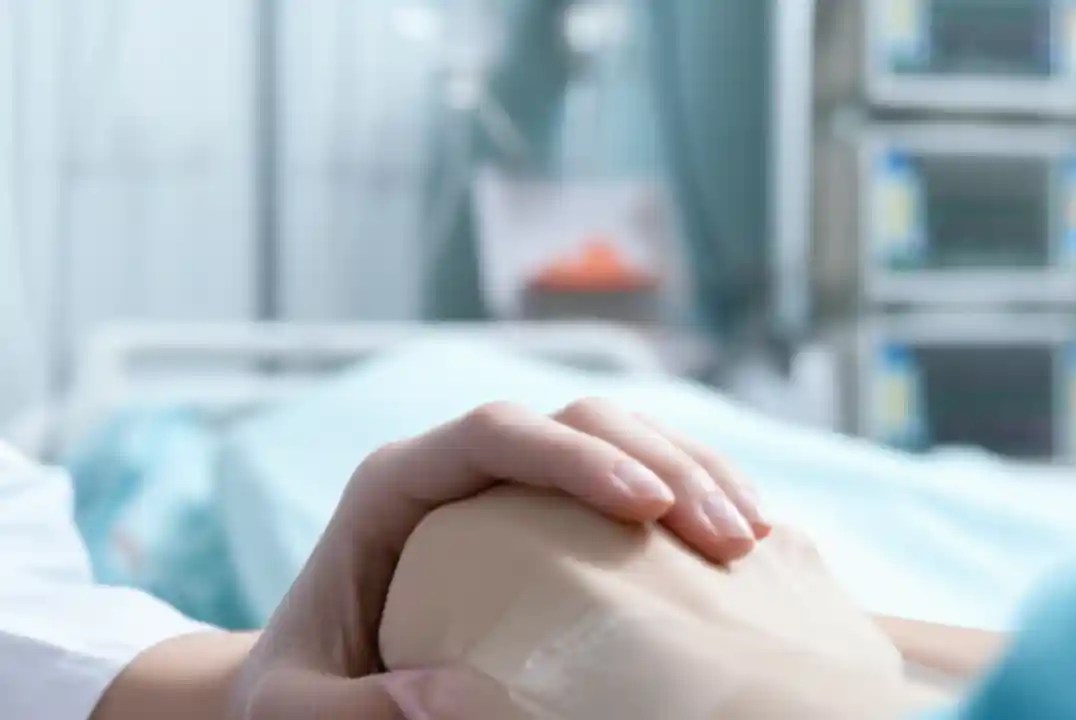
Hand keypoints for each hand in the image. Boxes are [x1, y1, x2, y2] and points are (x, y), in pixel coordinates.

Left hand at [229, 398, 769, 718]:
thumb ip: (340, 706)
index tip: (647, 508)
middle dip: (662, 461)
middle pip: (577, 419)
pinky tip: (741, 541)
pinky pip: (635, 482)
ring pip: (621, 437)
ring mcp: (517, 485)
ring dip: (695, 473)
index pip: (495, 433)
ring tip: (750, 536)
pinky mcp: (555, 515)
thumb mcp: (289, 707)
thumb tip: (430, 692)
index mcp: (398, 482)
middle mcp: (465, 466)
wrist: (312, 679)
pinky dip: (692, 499)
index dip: (576, 455)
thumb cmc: (296, 685)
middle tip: (726, 536)